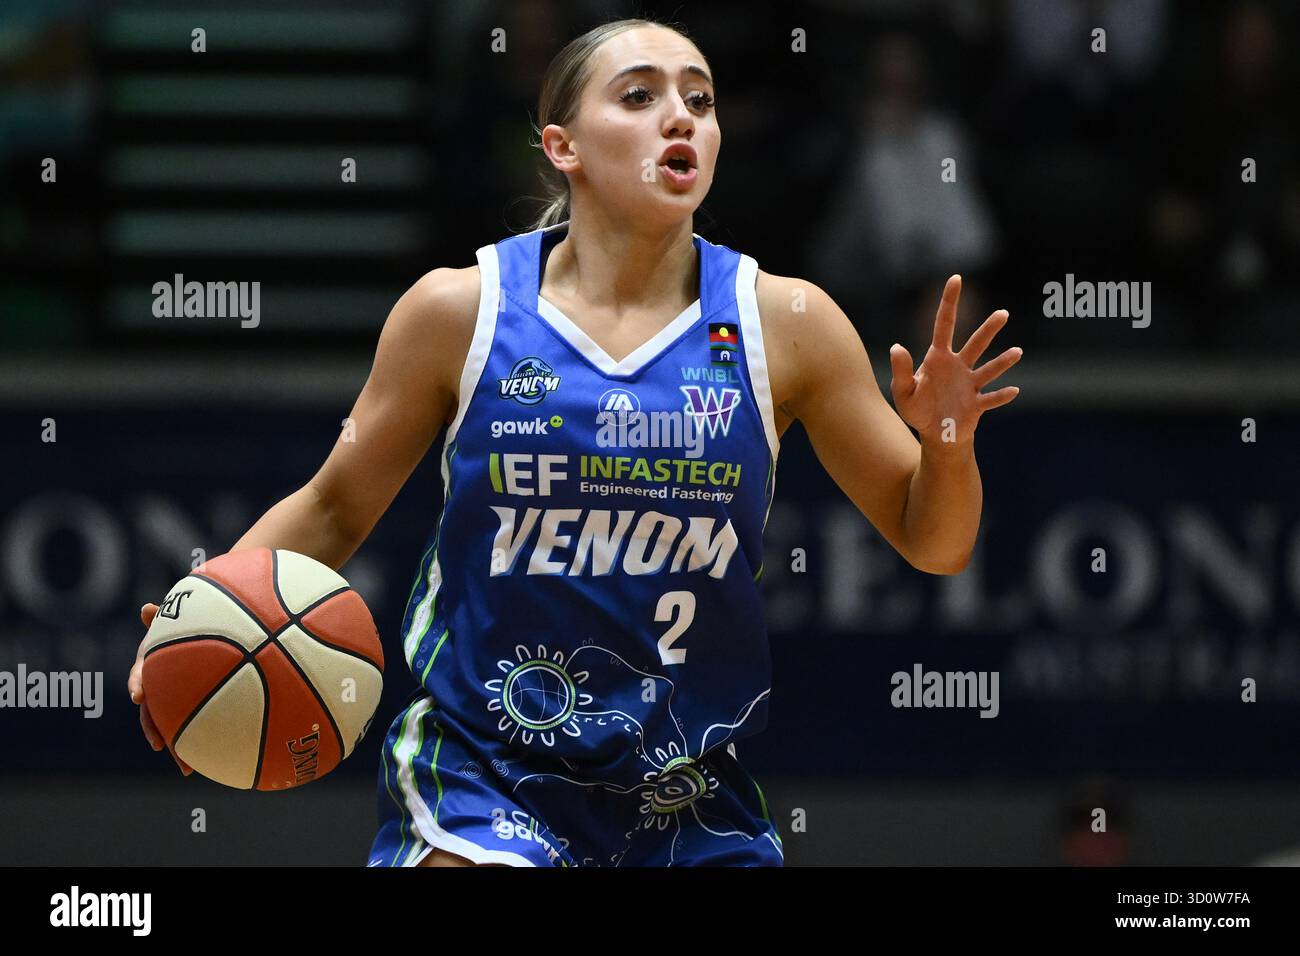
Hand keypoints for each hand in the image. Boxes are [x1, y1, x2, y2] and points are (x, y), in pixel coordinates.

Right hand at [128, 602, 191, 775]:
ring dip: (177, 747)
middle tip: (160, 745)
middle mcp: (156, 688)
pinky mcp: (184, 709)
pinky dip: (197, 743)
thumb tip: (147, 608)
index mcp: (150, 667)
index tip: (138, 695)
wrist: (189, 639)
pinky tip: (210, 761)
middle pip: (152, 712)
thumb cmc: (180, 629)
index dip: (137, 685)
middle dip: (155, 730)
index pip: (139, 676)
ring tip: (188, 768)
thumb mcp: (171, 622)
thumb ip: (162, 618)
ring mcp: (169, 701)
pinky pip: (190, 727)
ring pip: (170, 726)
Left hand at [889, 275, 1021, 444]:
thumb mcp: (902, 392)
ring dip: (1002, 362)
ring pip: (989, 369)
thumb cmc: (918, 409)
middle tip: (1003, 314)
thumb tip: (896, 347)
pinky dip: (1001, 396)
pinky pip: (991, 398)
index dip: (949, 302)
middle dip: (989, 329)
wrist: (936, 434)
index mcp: (938, 358)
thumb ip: (900, 371)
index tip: (956, 278)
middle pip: (976, 343)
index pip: (944, 324)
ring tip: (1016, 352)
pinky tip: (1013, 390)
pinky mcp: (977, 404)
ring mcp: (970, 384)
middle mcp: (958, 366)